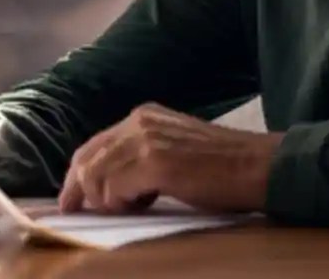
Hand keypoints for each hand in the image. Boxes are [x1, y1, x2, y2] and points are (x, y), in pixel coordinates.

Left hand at [58, 103, 282, 213]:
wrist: (258, 166)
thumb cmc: (224, 168)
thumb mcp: (174, 150)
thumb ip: (142, 157)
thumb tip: (110, 184)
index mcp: (144, 116)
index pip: (94, 144)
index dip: (77, 174)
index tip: (70, 199)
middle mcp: (140, 121)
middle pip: (87, 158)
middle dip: (78, 189)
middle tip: (77, 212)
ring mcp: (146, 139)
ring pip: (96, 175)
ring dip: (107, 200)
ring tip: (134, 206)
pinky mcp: (155, 162)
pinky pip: (114, 187)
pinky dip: (120, 203)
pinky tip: (141, 205)